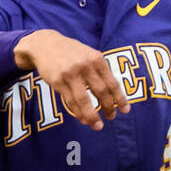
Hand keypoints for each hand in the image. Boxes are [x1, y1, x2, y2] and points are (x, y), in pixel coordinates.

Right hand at [14, 30, 129, 129]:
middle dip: (108, 107)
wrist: (45, 44)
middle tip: (111, 117)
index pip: (112, 83)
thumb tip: (114, 93)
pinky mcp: (58, 82)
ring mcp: (71, 74)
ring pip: (84, 101)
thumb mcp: (89, 54)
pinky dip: (78, 113)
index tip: (125, 110)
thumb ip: (100, 70)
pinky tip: (83, 119)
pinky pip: (71, 101)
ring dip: (92, 116)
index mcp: (97, 59)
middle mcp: (85, 66)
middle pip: (101, 92)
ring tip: (98, 126)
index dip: (120, 99)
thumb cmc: (71, 52)